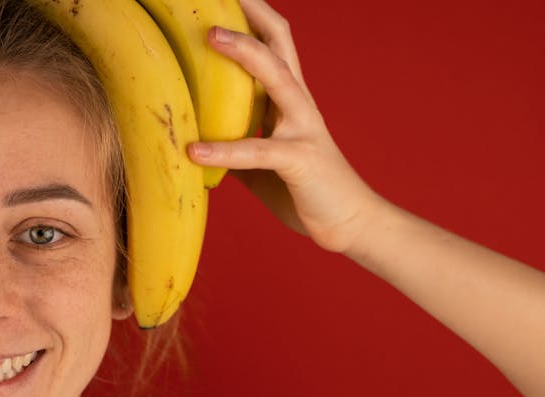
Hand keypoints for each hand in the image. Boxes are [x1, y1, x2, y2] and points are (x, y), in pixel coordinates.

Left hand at [189, 0, 387, 253]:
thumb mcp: (262, 165)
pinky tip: (194, 151)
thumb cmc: (306, 192)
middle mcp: (299, 104)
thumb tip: (194, 143)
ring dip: (243, 53)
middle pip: (279, 42)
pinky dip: (223, 150)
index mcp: (290, 101)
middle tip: (216, 0)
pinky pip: (257, 150)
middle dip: (251, 14)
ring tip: (209, 37)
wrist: (351, 225)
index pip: (273, 44)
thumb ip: (236, 146)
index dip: (251, 17)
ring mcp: (303, 129)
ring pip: (276, 77)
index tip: (222, 0)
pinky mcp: (300, 160)